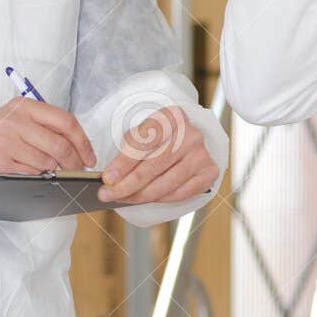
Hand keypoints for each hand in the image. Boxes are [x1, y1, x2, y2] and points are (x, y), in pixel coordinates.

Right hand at [0, 97, 96, 186]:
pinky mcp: (1, 158)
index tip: (89, 156)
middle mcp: (17, 119)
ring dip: (54, 171)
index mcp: (25, 106)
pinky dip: (37, 176)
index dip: (83, 141)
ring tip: (50, 171)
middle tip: (78, 170)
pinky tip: (31, 173)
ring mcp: (8, 139)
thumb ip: (42, 125)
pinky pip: (32, 171)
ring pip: (48, 160)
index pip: (66, 121)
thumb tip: (77, 144)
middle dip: (75, 162)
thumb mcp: (14, 120)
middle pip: (60, 144)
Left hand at [99, 106, 218, 205]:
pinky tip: (145, 199)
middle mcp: (190, 134)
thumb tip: (111, 179)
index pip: (143, 143)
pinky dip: (159, 199)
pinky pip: (179, 193)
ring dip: (139, 196)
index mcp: (171, 117)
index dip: (123, 163)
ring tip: (122, 199)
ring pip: (165, 184)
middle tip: (107, 195)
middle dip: (126, 185)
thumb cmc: (160, 137)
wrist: (189, 138)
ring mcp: (201, 154)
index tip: (107, 179)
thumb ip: (129, 151)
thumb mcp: (143, 133)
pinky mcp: (209, 172)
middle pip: (152, 167)